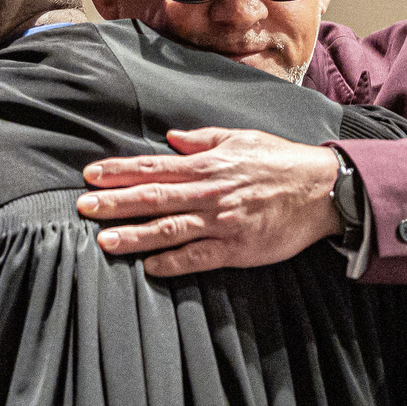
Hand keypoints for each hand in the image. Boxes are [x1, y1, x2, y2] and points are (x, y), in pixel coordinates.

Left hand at [78, 127, 342, 275]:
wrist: (322, 190)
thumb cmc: (280, 162)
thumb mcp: (241, 138)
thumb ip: (204, 139)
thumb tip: (171, 139)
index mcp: (207, 165)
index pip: (153, 167)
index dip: (119, 172)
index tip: (91, 176)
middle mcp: (209, 193)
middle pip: (153, 197)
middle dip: (115, 202)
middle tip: (83, 208)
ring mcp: (222, 222)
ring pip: (170, 229)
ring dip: (135, 235)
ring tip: (105, 240)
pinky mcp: (237, 248)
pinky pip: (198, 256)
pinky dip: (172, 262)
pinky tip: (149, 267)